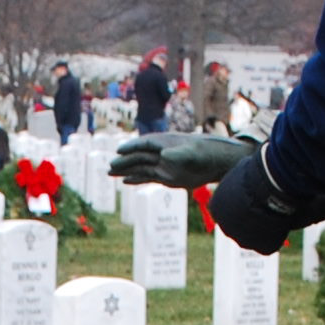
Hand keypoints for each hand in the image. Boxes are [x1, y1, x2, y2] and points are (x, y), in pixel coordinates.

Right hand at [109, 134, 245, 190]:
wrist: (215, 163)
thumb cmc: (204, 153)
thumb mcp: (191, 153)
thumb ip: (178, 154)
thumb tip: (164, 155)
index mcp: (165, 143)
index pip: (144, 144)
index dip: (132, 147)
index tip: (119, 151)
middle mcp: (161, 154)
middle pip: (138, 157)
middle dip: (124, 162)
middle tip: (109, 168)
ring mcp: (163, 165)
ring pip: (140, 167)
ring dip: (126, 170)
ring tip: (109, 173)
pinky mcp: (166, 176)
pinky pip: (147, 177)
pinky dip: (136, 179)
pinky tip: (125, 181)